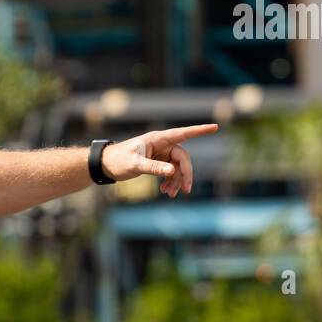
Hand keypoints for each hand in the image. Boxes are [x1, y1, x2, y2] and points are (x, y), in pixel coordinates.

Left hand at [101, 124, 218, 196]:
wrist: (106, 165)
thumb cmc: (118, 160)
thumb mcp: (135, 165)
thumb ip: (153, 167)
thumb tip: (172, 171)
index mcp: (158, 139)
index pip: (183, 134)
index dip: (199, 131)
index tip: (215, 127)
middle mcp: (162, 144)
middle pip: (182, 158)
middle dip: (186, 174)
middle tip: (186, 190)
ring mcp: (161, 153)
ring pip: (177, 167)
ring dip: (177, 181)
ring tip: (170, 194)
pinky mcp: (157, 162)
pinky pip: (170, 171)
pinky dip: (170, 181)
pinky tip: (167, 191)